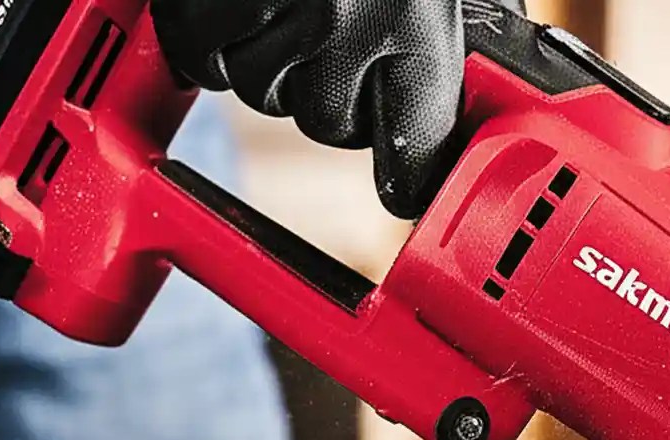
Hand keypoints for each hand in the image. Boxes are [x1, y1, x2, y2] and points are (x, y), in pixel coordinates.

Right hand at [152, 0, 524, 217]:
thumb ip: (451, 41)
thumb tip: (464, 107)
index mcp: (421, 24)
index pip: (417, 147)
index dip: (409, 173)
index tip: (406, 190)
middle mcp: (351, 25)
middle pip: (329, 123)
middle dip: (332, 90)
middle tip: (339, 32)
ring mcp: (277, 12)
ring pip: (264, 92)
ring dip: (273, 62)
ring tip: (294, 4)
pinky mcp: (210, 3)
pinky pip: (205, 59)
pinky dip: (215, 40)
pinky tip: (246, 4)